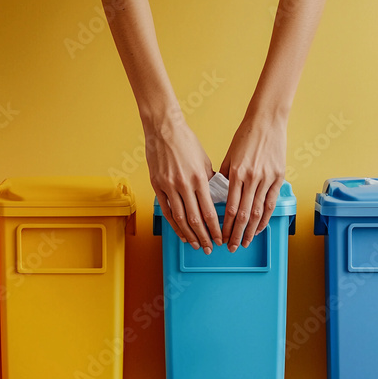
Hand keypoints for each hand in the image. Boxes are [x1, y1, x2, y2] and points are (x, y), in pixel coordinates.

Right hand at [143, 114, 221, 253]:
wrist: (164, 129)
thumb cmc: (187, 142)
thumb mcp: (204, 161)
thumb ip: (209, 181)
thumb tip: (216, 199)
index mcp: (199, 179)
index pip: (209, 212)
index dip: (215, 229)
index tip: (220, 238)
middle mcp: (183, 185)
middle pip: (195, 219)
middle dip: (204, 237)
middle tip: (209, 248)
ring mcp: (168, 187)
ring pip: (180, 218)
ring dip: (189, 235)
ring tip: (195, 245)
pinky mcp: (157, 186)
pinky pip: (167, 211)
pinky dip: (174, 225)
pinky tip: (181, 233)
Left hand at [219, 111, 286, 251]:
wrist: (267, 121)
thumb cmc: (245, 136)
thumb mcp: (229, 156)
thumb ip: (225, 177)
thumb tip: (220, 197)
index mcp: (236, 173)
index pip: (229, 208)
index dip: (225, 226)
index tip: (221, 237)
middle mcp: (251, 178)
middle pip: (243, 215)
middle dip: (236, 234)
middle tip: (231, 247)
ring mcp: (266, 178)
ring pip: (258, 212)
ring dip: (251, 231)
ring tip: (245, 242)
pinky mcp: (278, 177)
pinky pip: (271, 203)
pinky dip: (265, 218)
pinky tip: (259, 228)